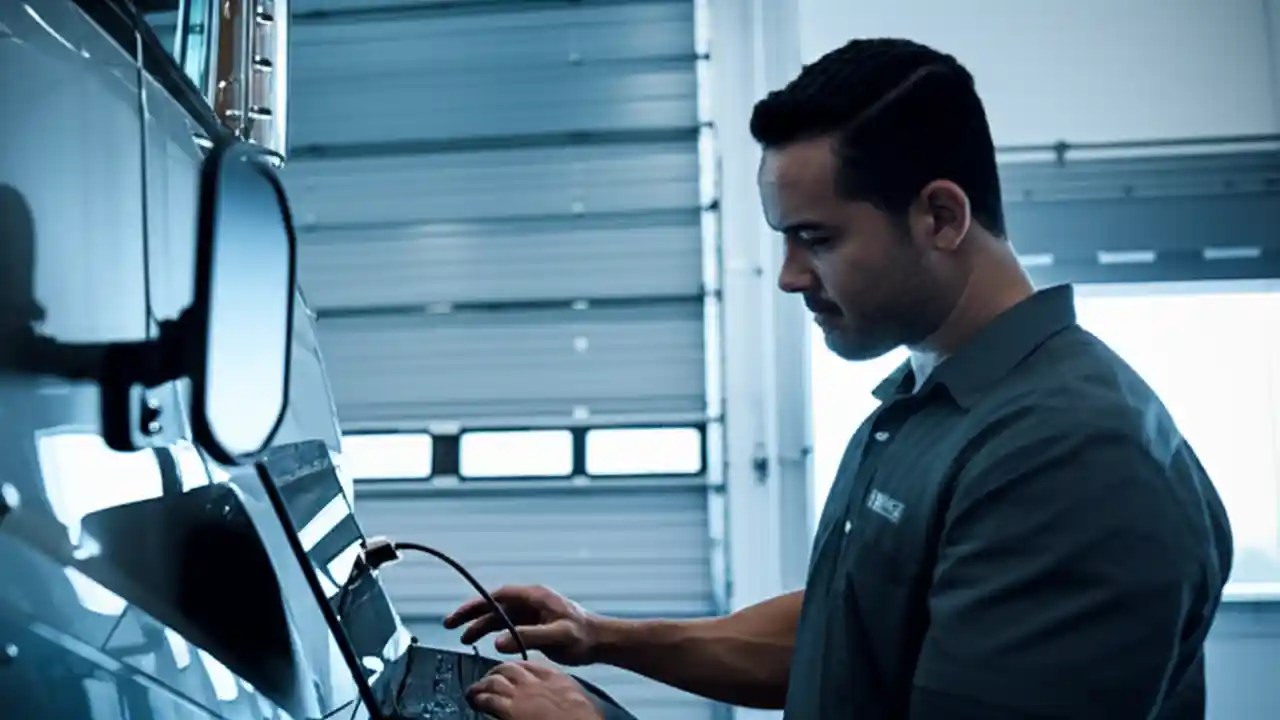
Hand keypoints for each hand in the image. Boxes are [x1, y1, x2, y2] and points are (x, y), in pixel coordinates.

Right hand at [443, 585, 601, 665]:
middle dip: (472, 613)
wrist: (599, 641)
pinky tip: (483, 642)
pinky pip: (508, 626)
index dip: (476, 604)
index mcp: (535, 596)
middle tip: (449, 624)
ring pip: (499, 617)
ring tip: (462, 638)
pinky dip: (493, 633)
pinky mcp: (534, 625)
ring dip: (480, 625)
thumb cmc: (583, 635)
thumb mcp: (557, 635)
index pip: (498, 596)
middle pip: (494, 604)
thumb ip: (529, 637)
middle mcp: (530, 601)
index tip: (459, 614)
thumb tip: (498, 641)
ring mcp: (531, 613)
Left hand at [466, 661, 602, 719]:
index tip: (511, 673)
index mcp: (555, 679)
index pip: (530, 665)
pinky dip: (479, 698)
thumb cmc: (583, 719)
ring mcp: (521, 695)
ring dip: (483, 684)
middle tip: (490, 680)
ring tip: (477, 690)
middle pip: (510, 668)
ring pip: (495, 680)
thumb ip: (562, 695)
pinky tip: (475, 701)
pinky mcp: (509, 710)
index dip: (517, 668)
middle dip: (497, 672)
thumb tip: (556, 701)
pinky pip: (488, 698)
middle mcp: (536, 682)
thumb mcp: (577, 701)